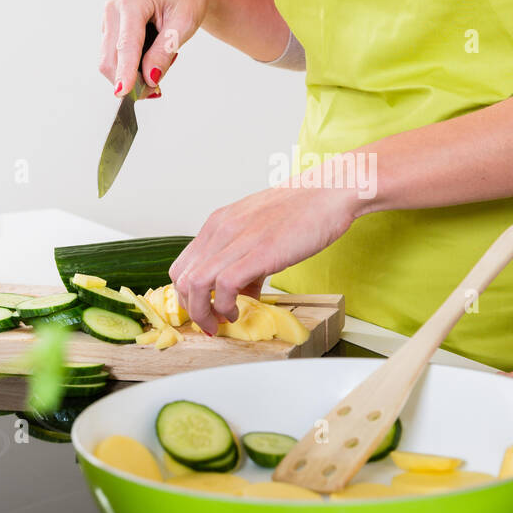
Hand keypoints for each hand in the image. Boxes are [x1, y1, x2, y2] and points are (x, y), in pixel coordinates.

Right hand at [100, 0, 222, 99]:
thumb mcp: (184, 24)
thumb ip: (164, 52)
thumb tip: (150, 79)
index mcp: (132, 2)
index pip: (126, 45)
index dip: (125, 71)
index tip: (123, 93)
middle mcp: (114, 9)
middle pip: (111, 58)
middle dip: (131, 80)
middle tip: (158, 90)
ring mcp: (109, 19)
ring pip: (111, 61)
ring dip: (134, 73)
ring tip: (165, 59)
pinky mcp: (111, 29)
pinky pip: (116, 57)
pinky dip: (133, 66)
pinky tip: (154, 55)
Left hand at [170, 176, 360, 335]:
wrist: (331, 190)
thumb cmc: (303, 209)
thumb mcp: (262, 232)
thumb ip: (246, 260)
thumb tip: (242, 291)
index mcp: (218, 223)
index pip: (183, 265)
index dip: (187, 295)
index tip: (202, 310)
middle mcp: (221, 229)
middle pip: (181, 278)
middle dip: (191, 308)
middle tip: (211, 321)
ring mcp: (237, 239)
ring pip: (195, 284)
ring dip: (203, 313)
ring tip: (222, 321)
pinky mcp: (258, 252)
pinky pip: (223, 286)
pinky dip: (225, 306)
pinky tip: (238, 311)